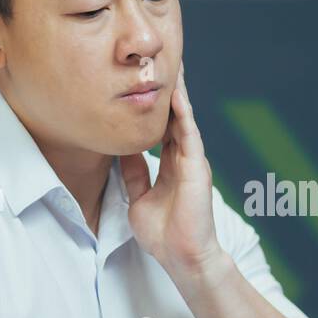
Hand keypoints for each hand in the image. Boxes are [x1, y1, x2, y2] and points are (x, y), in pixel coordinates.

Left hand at [120, 62, 221, 278]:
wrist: (182, 256)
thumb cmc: (164, 234)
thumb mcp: (138, 198)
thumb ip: (134, 175)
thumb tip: (121, 154)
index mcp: (170, 166)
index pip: (161, 128)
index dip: (153, 106)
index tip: (142, 84)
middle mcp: (182, 159)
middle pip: (174, 116)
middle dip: (166, 90)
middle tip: (158, 61)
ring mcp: (191, 161)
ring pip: (183, 118)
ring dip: (177, 92)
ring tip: (171, 64)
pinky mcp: (196, 166)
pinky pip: (188, 133)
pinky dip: (182, 112)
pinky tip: (176, 93)